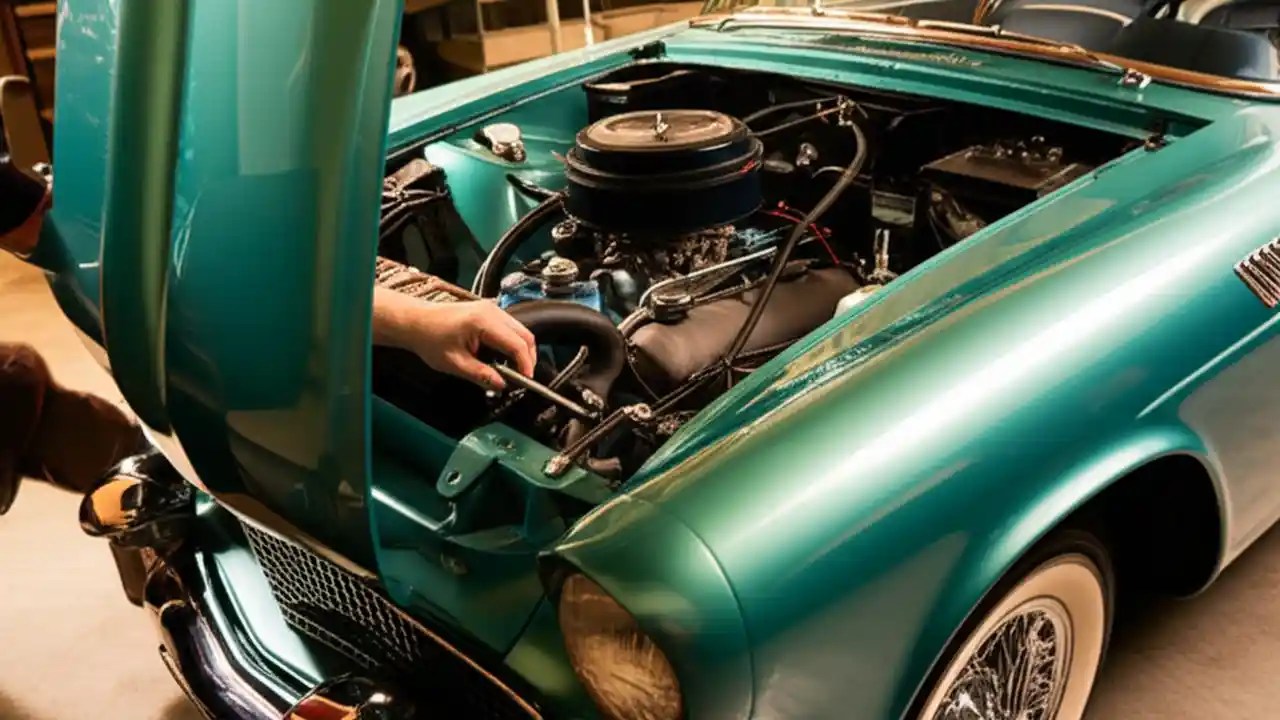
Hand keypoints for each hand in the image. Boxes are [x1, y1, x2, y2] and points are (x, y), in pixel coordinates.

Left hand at [372, 288, 535, 389]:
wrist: (416, 321)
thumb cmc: (430, 339)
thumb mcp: (455, 363)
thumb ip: (481, 375)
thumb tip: (502, 384)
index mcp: (484, 322)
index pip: (517, 344)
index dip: (525, 364)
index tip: (526, 381)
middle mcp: (492, 311)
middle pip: (525, 335)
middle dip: (527, 358)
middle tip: (522, 378)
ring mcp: (491, 309)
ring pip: (520, 331)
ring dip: (520, 351)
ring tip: (512, 370)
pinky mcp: (488, 312)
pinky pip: (510, 328)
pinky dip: (512, 344)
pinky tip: (502, 358)